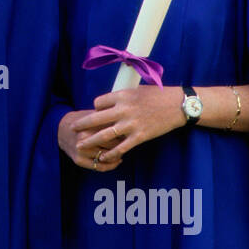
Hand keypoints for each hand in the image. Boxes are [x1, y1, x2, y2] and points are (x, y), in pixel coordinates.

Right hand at [58, 108, 124, 171]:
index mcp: (90, 125)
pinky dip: (110, 166)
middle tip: (127, 143)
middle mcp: (85, 139)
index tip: (129, 133)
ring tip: (121, 152)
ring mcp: (81, 151)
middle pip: (112, 145)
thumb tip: (127, 122)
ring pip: (107, 157)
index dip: (125, 133)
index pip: (115, 132)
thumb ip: (108, 118)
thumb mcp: (93, 114)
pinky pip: (99, 167)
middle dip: (122, 145)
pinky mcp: (78, 160)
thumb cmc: (82, 120)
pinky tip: (116, 161)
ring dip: (117, 156)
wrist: (59, 129)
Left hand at [67, 87, 186, 168]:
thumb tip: (108, 103)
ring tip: (80, 145)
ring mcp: (131, 124)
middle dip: (82, 124)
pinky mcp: (140, 136)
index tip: (96, 113)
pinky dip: (111, 154)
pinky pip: (121, 147)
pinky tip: (104, 157)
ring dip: (90, 141)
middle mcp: (124, 109)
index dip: (95, 108)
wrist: (177, 105)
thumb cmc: (158, 95)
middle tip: (72, 128)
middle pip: (96, 118)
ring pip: (105, 135)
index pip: (99, 102)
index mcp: (122, 95)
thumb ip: (122, 97)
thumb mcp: (137, 90)